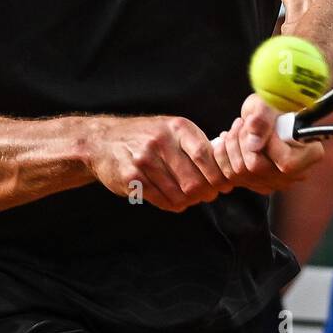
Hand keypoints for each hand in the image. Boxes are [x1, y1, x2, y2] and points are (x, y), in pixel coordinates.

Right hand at [85, 115, 234, 212]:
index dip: (217, 176)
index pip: (205, 155)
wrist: (103, 140)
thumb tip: (228, 172)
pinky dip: (172, 204)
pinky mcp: (131, 177)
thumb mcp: (172, 130)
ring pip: (179, 194)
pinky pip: (161, 200)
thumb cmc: (146, 137)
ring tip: (189, 198)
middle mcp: (160, 141)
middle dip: (204, 193)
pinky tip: (173, 201)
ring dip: (188, 201)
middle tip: (206, 196)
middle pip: (194, 180)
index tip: (223, 185)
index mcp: (177, 127)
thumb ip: (198, 146)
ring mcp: (144, 159)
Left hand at [211, 94, 324, 194]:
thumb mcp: (268, 102)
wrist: (266, 112)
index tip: (262, 125)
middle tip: (242, 122)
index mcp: (310, 154)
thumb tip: (253, 144)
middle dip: (241, 141)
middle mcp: (296, 174)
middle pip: (257, 169)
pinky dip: (223, 157)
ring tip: (235, 128)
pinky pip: (230, 178)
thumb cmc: (273, 103)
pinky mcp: (256, 185)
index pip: (286, 163)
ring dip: (230, 146)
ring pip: (240, 174)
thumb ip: (263, 118)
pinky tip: (227, 141)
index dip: (269, 144)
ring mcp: (276, 182)